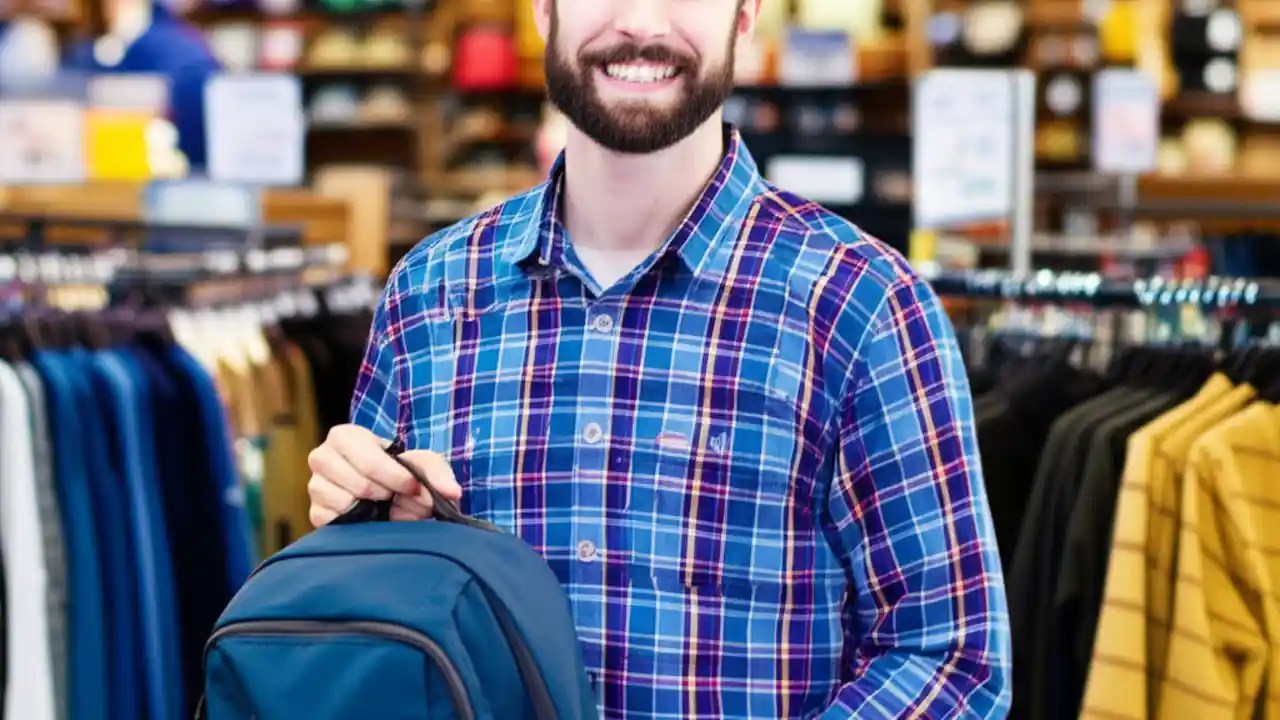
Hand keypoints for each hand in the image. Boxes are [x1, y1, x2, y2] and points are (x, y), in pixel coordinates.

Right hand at [306, 424, 461, 526]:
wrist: (385, 494)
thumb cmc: (399, 472)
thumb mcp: (422, 465)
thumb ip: (438, 473)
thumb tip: (452, 492)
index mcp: (344, 436)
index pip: (369, 461)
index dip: (395, 477)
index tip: (411, 486)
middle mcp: (322, 457)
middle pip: (359, 484)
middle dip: (386, 494)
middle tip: (395, 496)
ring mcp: (315, 486)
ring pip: (345, 503)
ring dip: (372, 509)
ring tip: (382, 504)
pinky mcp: (315, 513)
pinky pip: (334, 521)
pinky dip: (356, 521)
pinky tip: (366, 515)